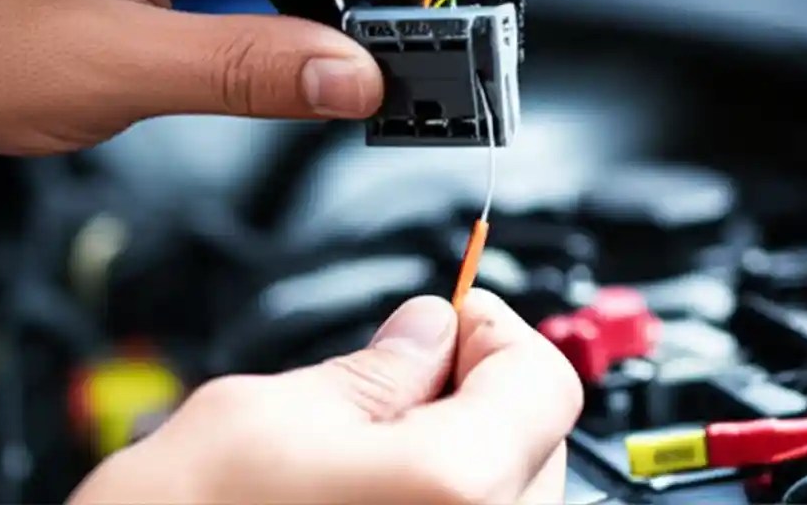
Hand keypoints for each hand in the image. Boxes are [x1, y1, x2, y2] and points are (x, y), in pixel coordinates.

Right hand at [70, 290, 582, 503]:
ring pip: (507, 493)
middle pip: (534, 438)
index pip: (543, 379)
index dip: (492, 331)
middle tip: (399, 379)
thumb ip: (372, 368)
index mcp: (455, 486)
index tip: (450, 320)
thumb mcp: (263, 412)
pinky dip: (437, 503)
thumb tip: (426, 330)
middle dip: (474, 392)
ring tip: (363, 454)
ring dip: (454, 453)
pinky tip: (365, 500)